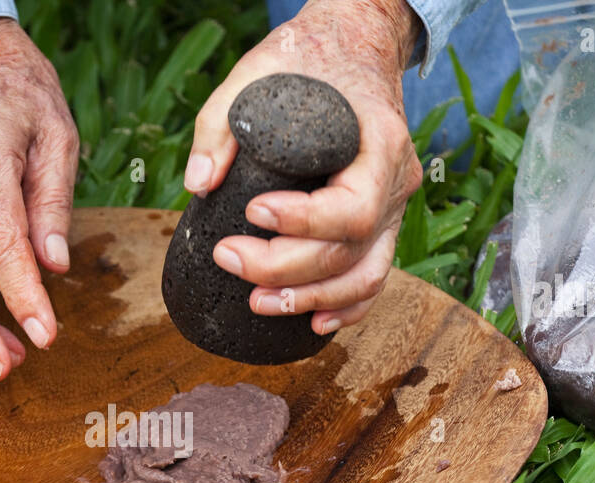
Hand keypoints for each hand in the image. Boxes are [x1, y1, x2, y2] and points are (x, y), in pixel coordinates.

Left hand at [185, 0, 421, 333]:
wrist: (355, 47)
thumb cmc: (308, 60)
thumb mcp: (256, 71)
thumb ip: (220, 124)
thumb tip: (199, 184)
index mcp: (379, 142)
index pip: (352, 207)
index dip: (302, 223)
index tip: (253, 213)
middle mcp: (395, 182)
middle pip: (349, 250)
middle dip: (285, 268)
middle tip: (228, 258)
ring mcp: (392, 208)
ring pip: (366, 274)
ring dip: (311, 299)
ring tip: (256, 302)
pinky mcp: (380, 223)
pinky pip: (372, 276)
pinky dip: (346, 306)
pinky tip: (313, 323)